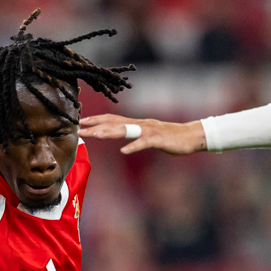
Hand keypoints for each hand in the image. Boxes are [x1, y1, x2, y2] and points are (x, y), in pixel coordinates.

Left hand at [78, 114, 207, 155]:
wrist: (191, 136)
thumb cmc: (170, 137)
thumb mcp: (149, 135)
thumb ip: (135, 135)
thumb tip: (121, 136)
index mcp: (137, 123)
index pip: (112, 119)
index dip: (96, 119)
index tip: (80, 122)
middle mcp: (140, 124)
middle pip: (114, 123)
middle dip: (95, 125)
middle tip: (79, 129)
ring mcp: (149, 131)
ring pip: (126, 130)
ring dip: (109, 133)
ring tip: (94, 135)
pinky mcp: (159, 139)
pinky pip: (144, 143)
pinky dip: (134, 146)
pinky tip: (124, 151)